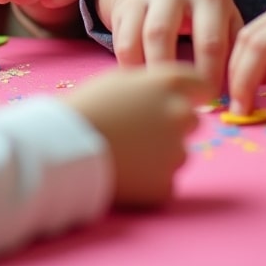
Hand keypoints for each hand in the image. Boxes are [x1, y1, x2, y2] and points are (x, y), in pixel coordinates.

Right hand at [63, 64, 206, 206]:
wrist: (65, 148)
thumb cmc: (86, 108)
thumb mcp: (118, 80)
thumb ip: (150, 83)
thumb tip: (166, 93)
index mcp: (168, 84)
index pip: (200, 84)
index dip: (194, 93)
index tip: (191, 100)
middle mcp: (179, 115)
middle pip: (193, 121)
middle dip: (174, 126)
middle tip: (143, 132)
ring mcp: (175, 152)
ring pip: (179, 154)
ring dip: (161, 155)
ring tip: (127, 154)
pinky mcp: (164, 185)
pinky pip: (164, 183)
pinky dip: (149, 182)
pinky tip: (126, 175)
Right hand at [94, 0, 242, 98]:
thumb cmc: (204, 19)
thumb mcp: (226, 24)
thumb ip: (236, 53)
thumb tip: (247, 91)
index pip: (210, 43)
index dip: (207, 78)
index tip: (207, 102)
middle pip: (163, 36)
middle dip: (166, 76)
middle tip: (174, 103)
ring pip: (138, 40)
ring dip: (146, 75)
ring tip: (156, 99)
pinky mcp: (125, 6)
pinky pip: (122, 44)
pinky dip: (130, 70)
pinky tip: (141, 87)